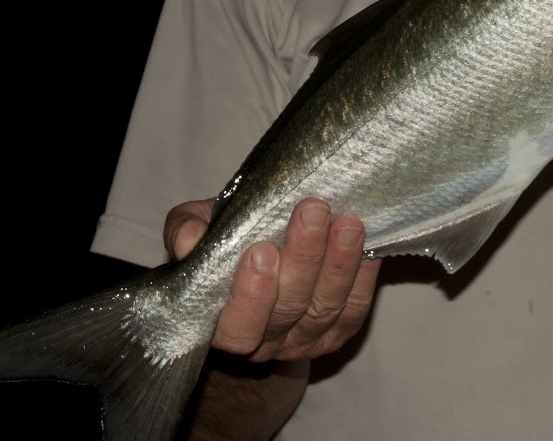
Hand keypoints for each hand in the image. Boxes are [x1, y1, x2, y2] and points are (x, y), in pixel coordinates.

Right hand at [165, 197, 381, 361]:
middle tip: (311, 211)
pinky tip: (367, 240)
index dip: (250, 296)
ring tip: (346, 222)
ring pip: (325, 308)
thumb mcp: (198, 230)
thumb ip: (186, 232)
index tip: (261, 250)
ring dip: (338, 263)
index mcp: (223, 325)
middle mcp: (267, 341)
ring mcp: (306, 339)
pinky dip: (364, 274)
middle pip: (288, 310)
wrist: (262, 252)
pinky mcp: (340, 329)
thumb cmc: (227, 243)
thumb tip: (190, 239)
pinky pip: (356, 306)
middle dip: (303, 259)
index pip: (236, 328)